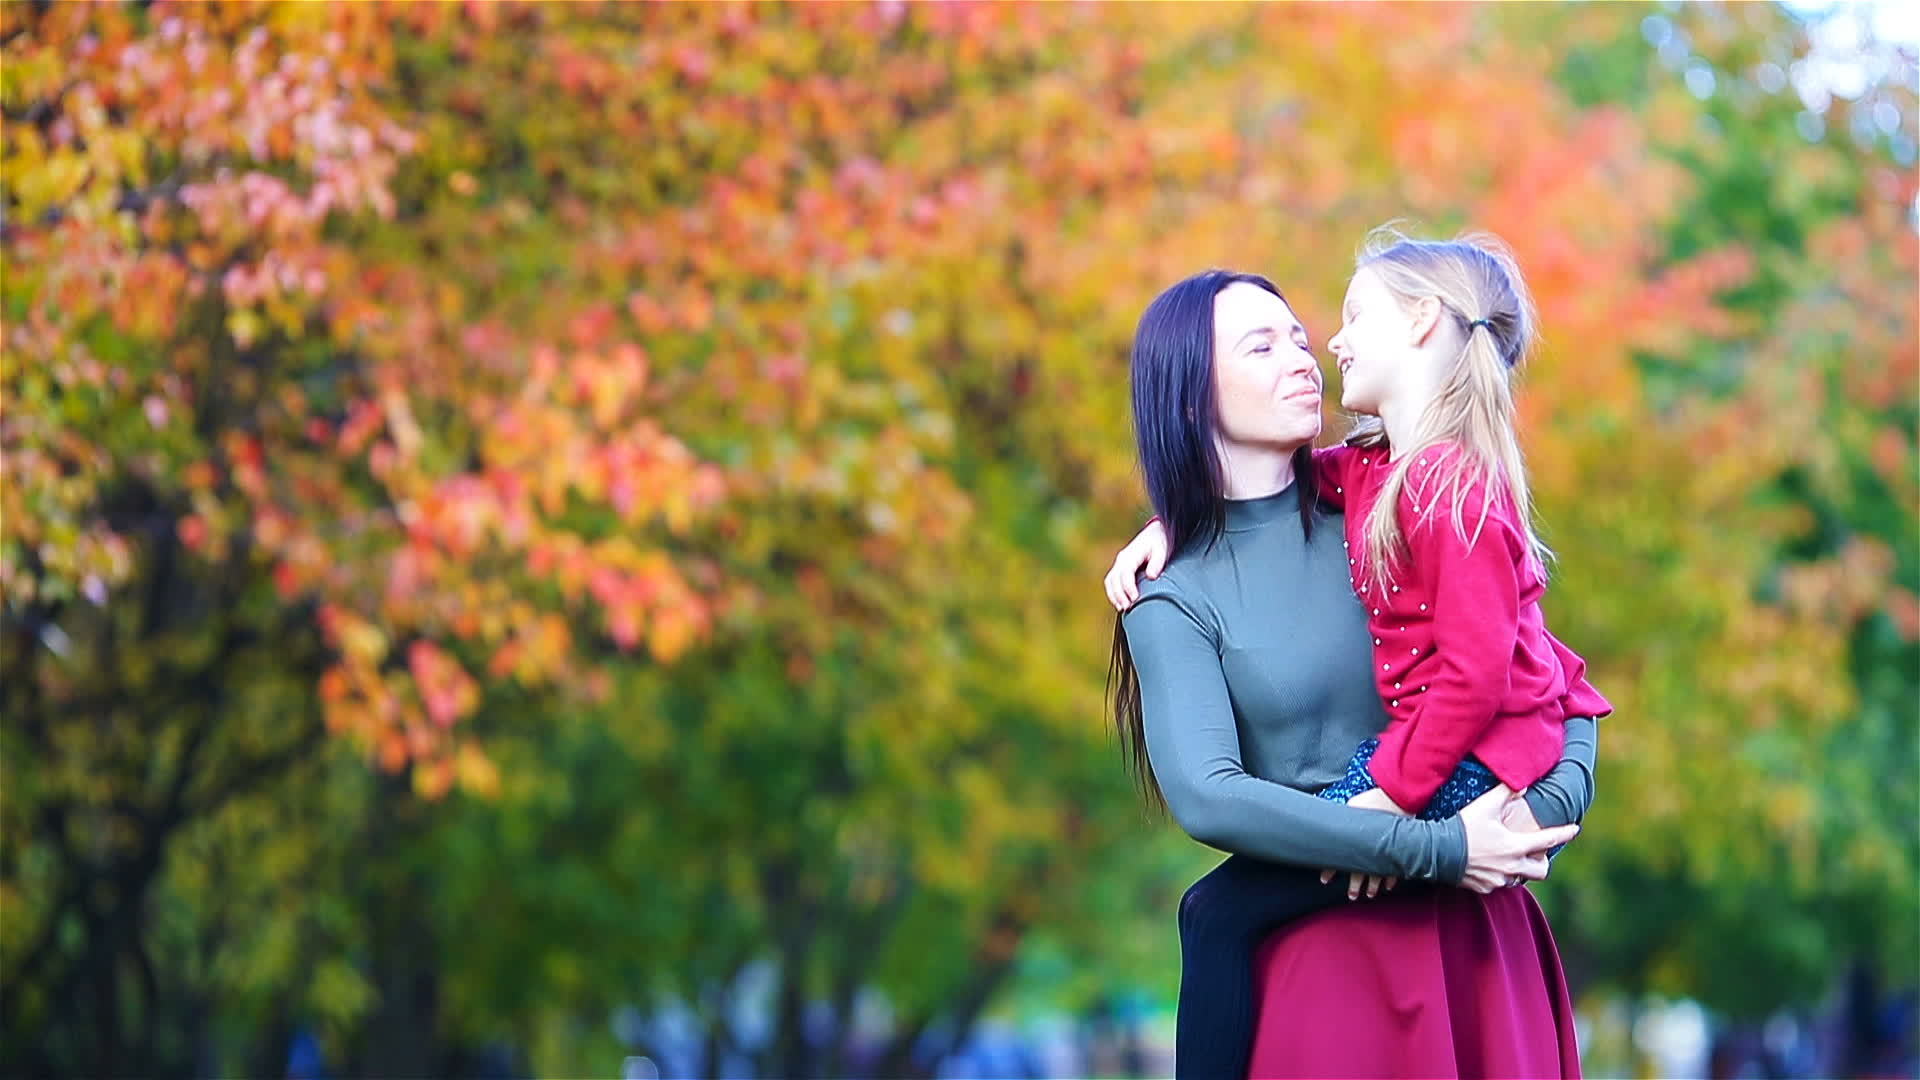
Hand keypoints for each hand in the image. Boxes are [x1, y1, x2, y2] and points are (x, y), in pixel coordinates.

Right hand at [1103, 518, 1171, 610]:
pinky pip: (1111, 582)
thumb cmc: (1159, 542)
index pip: (1125, 574)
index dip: (1128, 587)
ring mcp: (1119, 564)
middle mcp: (1121, 560)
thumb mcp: (1162, 549)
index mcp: (1130, 555)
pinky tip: (1120, 603)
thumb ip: (1156, 563)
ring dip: (1114, 596)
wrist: (1156, 532)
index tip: (1135, 598)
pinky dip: (1113, 593)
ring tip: (1123, 608)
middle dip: (1119, 595)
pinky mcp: (1120, 568)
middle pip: (1114, 580)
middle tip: (1128, 607)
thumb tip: (1151, 576)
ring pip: (1110, 582)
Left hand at [1318, 785, 1409, 898]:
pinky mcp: (1400, 847)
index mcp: (1355, 839)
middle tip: (1351, 896)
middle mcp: (1370, 849)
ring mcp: (1386, 850)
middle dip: (1355, 885)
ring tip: (1370, 895)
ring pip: (1378, 874)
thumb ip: (1344, 818)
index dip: (1330, 870)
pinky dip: (1392, 878)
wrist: (1398, 795)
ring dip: (1374, 886)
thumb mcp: (1352, 806)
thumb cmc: (1373, 799)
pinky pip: (1395, 867)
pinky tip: (1388, 885)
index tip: (1324, 880)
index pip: (1339, 859)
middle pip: (1360, 872)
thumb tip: (1330, 822)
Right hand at [1457, 784, 1579, 893]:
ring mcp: (1498, 880)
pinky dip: (1499, 874)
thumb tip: (1523, 785)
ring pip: (1520, 878)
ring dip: (1519, 868)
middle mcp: (1511, 867)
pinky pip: (1499, 883)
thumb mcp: (1485, 805)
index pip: (1548, 840)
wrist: (1436, 851)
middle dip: (1543, 862)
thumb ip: (1506, 792)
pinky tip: (1488, 864)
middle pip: (1542, 870)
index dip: (1565, 833)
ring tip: (1508, 857)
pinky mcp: (1485, 888)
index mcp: (1515, 846)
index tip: (1576, 829)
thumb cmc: (1462, 826)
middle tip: (1535, 852)